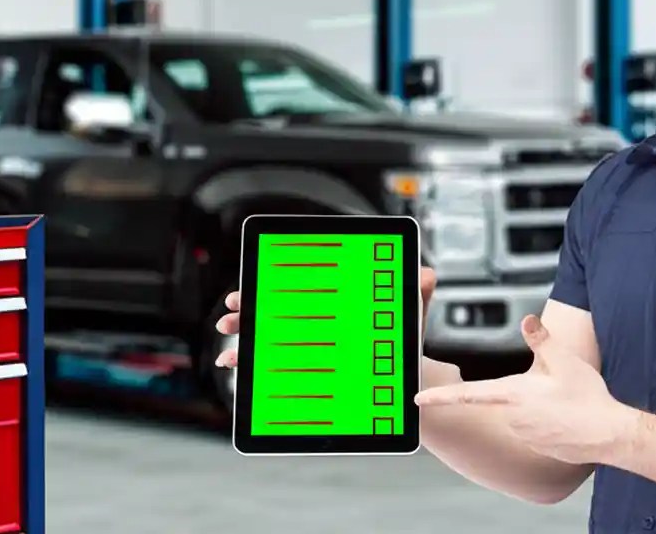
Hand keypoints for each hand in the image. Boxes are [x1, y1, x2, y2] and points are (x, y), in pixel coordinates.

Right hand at [213, 266, 437, 368]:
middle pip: (271, 311)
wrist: (406, 380)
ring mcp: (309, 347)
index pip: (293, 289)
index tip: (246, 291)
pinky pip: (273, 367)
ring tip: (229, 343)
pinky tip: (236, 367)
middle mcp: (315, 324)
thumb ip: (416, 294)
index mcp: (333, 305)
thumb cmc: (402, 346)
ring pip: (266, 338)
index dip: (265, 286)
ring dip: (242, 338)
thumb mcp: (408, 316)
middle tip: (231, 313)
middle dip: (245, 311)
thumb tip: (426, 274)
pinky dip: (250, 366)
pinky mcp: (307, 372)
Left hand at [414, 314, 636, 464]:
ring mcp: (523, 433)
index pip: (467, 395)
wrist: (609, 435)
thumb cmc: (587, 398)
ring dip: (536, 406)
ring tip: (564, 403)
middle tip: (555, 390)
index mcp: (512, 394)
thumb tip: (527, 320)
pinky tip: (566, 418)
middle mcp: (512, 416)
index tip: (418, 400)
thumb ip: (542, 339)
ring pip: (520, 412)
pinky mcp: (536, 445)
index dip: (440, 397)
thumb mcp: (563, 362)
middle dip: (523, 390)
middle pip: (505, 397)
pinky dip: (546, 421)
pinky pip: (533, 427)